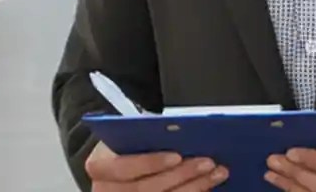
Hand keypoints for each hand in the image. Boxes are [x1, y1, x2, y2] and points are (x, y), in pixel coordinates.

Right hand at [85, 141, 229, 190]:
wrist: (118, 159)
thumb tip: (182, 130)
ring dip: (193, 187)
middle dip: (181, 175)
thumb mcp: (130, 133)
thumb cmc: (129, 143)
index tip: (177, 155)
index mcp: (99, 166)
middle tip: (208, 162)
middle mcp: (106, 191)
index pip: (124, 168)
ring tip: (217, 173)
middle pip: (146, 189)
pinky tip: (208, 186)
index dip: (151, 163)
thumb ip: (149, 133)